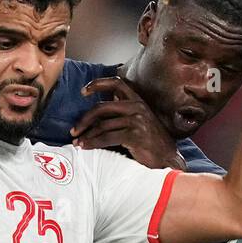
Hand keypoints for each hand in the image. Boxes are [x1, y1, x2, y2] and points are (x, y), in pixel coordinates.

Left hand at [70, 77, 184, 168]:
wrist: (168, 158)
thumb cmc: (151, 142)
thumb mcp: (140, 121)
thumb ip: (125, 112)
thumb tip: (105, 106)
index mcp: (138, 101)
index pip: (116, 83)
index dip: (98, 84)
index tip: (83, 91)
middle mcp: (137, 107)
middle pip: (102, 107)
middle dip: (84, 119)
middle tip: (73, 131)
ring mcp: (136, 120)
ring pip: (102, 125)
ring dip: (86, 135)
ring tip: (78, 143)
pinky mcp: (134, 135)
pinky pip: (107, 138)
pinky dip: (93, 143)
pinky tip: (86, 147)